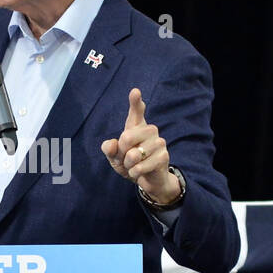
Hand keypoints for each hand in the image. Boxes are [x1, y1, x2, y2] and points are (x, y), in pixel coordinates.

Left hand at [101, 87, 180, 204]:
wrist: (147, 180)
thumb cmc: (129, 163)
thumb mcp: (114, 157)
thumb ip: (109, 149)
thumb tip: (111, 144)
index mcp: (136, 126)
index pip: (136, 111)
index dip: (135, 102)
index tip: (135, 92)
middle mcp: (150, 130)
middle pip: (127, 137)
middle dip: (121, 152)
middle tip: (126, 158)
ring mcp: (159, 142)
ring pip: (133, 154)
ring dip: (129, 165)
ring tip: (134, 165)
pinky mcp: (164, 156)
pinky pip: (140, 166)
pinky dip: (135, 172)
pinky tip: (139, 171)